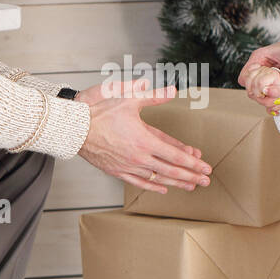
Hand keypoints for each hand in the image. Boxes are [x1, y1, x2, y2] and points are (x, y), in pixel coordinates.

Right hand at [76, 78, 213, 193]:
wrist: (73, 127)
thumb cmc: (98, 110)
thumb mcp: (128, 97)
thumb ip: (153, 96)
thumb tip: (172, 90)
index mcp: (144, 139)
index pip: (176, 155)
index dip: (193, 162)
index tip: (206, 167)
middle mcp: (138, 157)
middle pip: (171, 170)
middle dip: (191, 176)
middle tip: (206, 181)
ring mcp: (127, 166)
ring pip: (157, 178)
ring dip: (176, 183)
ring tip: (191, 186)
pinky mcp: (116, 171)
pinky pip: (138, 182)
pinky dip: (152, 186)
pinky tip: (162, 188)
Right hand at [238, 14, 279, 108]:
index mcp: (259, 59)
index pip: (245, 78)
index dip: (252, 86)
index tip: (266, 88)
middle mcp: (262, 70)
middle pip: (252, 90)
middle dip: (263, 97)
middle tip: (278, 96)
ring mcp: (271, 79)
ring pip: (261, 97)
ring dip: (269, 102)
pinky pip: (271, 99)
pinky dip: (274, 105)